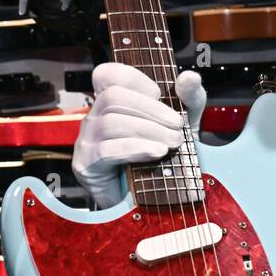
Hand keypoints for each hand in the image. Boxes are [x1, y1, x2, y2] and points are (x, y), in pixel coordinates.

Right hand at [72, 62, 204, 208]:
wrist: (154, 201)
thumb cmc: (164, 159)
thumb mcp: (184, 125)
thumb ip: (189, 99)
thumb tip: (189, 77)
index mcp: (113, 103)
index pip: (107, 75)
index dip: (132, 77)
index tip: (160, 93)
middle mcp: (95, 118)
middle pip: (113, 96)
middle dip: (150, 109)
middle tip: (177, 124)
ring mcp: (87, 140)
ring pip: (111, 122)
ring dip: (148, 129)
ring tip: (172, 142)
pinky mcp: (86, 165)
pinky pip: (107, 149)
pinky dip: (135, 148)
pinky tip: (156, 152)